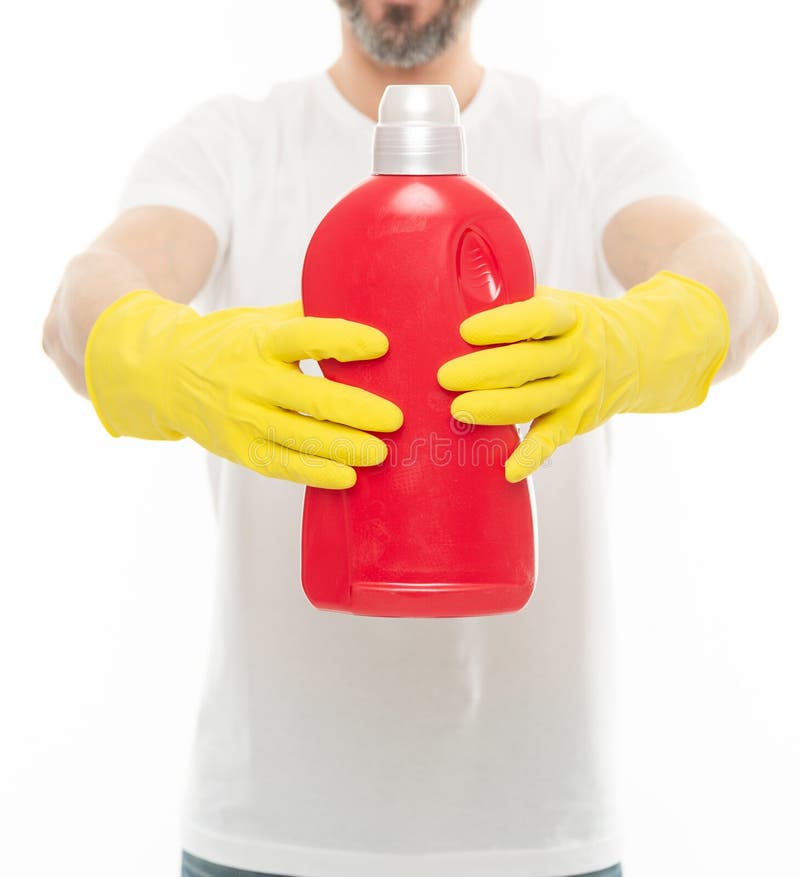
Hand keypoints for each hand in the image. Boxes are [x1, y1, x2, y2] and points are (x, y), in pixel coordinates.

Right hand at [85, 291, 402, 488]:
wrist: (163, 374)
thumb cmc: (227, 342)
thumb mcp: (260, 320)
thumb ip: (305, 317)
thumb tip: (363, 305)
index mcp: (260, 340)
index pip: (306, 337)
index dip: (344, 340)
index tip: (381, 344)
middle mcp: (250, 380)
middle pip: (311, 398)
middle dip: (359, 410)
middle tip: (395, 419)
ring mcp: (242, 418)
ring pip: (301, 437)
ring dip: (345, 448)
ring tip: (381, 453)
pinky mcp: (239, 449)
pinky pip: (282, 466)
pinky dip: (316, 473)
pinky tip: (347, 477)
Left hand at [437, 270, 728, 481]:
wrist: (636, 353)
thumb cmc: (574, 324)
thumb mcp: (557, 301)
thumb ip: (518, 300)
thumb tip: (459, 294)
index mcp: (570, 317)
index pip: (536, 319)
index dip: (500, 325)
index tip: (465, 330)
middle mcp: (578, 355)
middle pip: (527, 365)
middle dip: (481, 372)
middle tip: (445, 376)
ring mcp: (579, 391)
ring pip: (532, 403)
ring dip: (493, 409)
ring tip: (457, 410)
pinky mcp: (576, 421)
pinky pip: (551, 441)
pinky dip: (530, 457)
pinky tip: (509, 470)